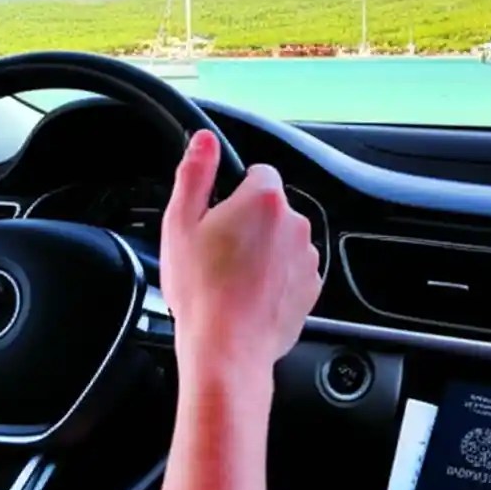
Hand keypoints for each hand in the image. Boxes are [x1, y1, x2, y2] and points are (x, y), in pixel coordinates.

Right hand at [160, 130, 321, 376]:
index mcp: (264, 200)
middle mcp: (294, 224)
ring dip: (262, 251)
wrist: (227, 348)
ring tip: (231, 277)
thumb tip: (204, 140)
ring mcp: (306, 258)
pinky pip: (290, 271)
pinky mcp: (310, 288)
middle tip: (217, 250)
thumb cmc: (202, 291)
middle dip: (248, 222)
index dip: (233, 192)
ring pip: (281, 240)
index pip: (257, 173)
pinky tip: (247, 295)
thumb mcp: (181, 223)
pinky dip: (273, 278)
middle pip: (270, 208)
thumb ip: (195, 173)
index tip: (216, 215)